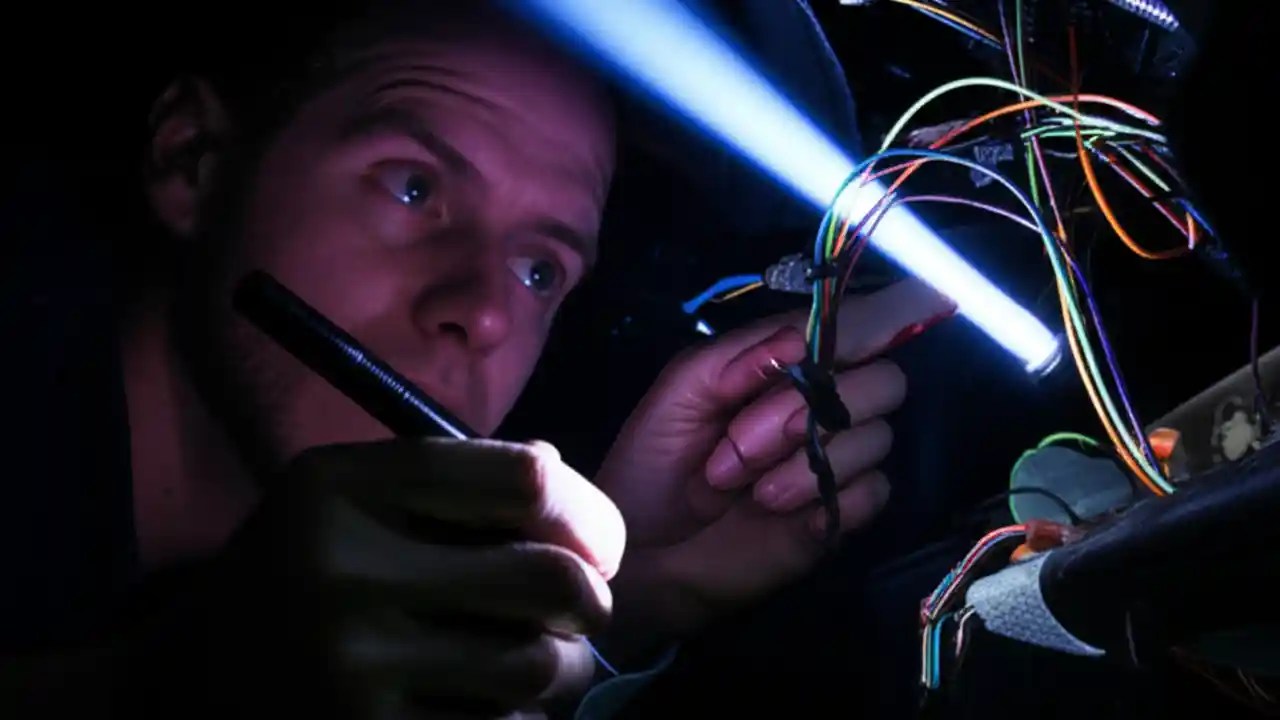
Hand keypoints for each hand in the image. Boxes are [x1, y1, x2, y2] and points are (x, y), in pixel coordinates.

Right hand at [204, 438, 625, 718]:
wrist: (184, 694)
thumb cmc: (293, 582)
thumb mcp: (342, 503)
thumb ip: (447, 483)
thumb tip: (564, 482)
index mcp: (340, 487)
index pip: (524, 480)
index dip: (589, 514)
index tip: (597, 545)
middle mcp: (341, 569)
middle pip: (550, 576)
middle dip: (590, 600)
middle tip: (580, 612)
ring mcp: (349, 668)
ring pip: (538, 666)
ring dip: (559, 670)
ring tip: (530, 665)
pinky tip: (482, 709)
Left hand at [596, 280, 952, 645]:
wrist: (639, 549)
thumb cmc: (653, 461)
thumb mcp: (681, 391)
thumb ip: (737, 355)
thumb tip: (800, 340)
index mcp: (790, 362)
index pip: (863, 324)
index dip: (877, 321)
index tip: (840, 346)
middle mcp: (826, 404)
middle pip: (885, 380)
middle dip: (806, 409)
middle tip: (739, 444)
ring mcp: (838, 460)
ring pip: (878, 436)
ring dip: (804, 460)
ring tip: (744, 486)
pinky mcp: (842, 513)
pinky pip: (876, 490)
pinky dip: (826, 496)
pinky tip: (777, 510)